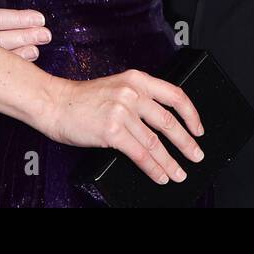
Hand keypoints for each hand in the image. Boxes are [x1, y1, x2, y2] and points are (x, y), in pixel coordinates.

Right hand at [39, 70, 204, 184]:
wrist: (54, 103)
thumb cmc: (82, 99)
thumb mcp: (116, 88)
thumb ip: (138, 99)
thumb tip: (162, 124)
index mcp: (136, 79)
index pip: (175, 95)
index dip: (191, 114)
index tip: (198, 128)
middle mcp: (132, 92)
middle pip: (169, 121)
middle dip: (186, 142)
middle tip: (196, 155)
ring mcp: (122, 111)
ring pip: (155, 141)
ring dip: (170, 162)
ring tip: (178, 173)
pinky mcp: (112, 131)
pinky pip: (140, 153)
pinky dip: (153, 167)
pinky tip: (159, 174)